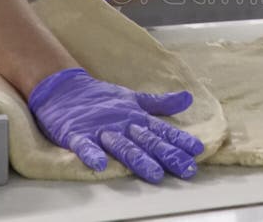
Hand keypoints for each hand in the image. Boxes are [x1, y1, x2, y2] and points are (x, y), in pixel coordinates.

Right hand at [29, 68, 204, 183]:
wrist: (64, 89)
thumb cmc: (101, 98)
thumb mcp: (133, 99)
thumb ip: (160, 104)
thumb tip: (188, 99)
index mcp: (135, 117)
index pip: (161, 130)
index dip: (179, 140)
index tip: (198, 150)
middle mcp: (121, 124)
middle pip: (147, 141)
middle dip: (167, 155)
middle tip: (185, 168)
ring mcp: (99, 130)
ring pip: (122, 146)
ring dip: (138, 159)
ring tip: (154, 173)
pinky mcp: (76, 134)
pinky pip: (84, 146)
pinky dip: (91, 154)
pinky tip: (100, 164)